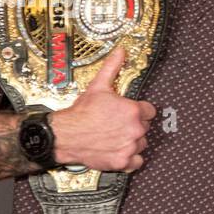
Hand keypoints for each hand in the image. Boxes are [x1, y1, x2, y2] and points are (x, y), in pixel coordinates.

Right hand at [48, 46, 155, 171]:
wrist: (64, 135)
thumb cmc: (81, 113)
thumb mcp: (98, 86)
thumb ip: (112, 68)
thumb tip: (120, 51)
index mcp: (133, 110)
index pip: (149, 111)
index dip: (138, 111)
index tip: (127, 113)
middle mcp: (135, 129)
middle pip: (145, 127)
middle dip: (134, 125)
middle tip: (117, 124)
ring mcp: (130, 146)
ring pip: (141, 144)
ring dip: (132, 141)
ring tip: (115, 136)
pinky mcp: (123, 161)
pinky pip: (137, 162)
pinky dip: (130, 159)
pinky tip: (118, 150)